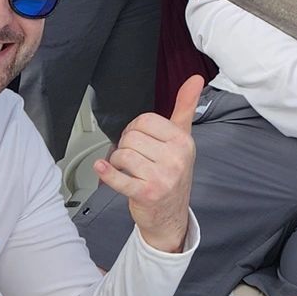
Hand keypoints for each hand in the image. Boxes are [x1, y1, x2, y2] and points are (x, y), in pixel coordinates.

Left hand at [97, 75, 201, 253]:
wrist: (171, 216)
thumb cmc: (174, 175)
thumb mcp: (182, 140)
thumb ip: (186, 108)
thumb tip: (195, 79)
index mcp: (183, 141)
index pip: (145, 120)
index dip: (135, 129)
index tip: (140, 140)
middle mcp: (175, 158)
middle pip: (131, 136)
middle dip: (125, 146)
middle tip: (133, 158)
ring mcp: (162, 177)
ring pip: (123, 154)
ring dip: (117, 162)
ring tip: (127, 170)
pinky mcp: (146, 194)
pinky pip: (119, 179)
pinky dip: (107, 173)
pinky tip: (102, 169)